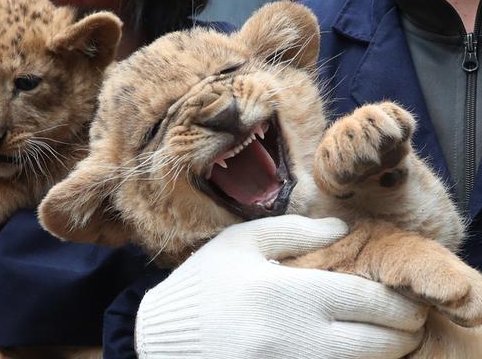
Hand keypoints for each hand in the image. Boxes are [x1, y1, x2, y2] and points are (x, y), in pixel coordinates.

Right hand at [135, 215, 425, 358]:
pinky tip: (350, 353)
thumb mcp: (241, 243)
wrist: (166, 337)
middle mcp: (299, 337)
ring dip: (384, 354)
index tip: (409, 299)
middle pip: (376, 341)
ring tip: (388, 339)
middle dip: (402, 332)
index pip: (366, 299)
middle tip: (409, 322)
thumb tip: (343, 228)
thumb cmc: (203, 283)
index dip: (397, 302)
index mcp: (289, 293)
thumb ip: (294, 230)